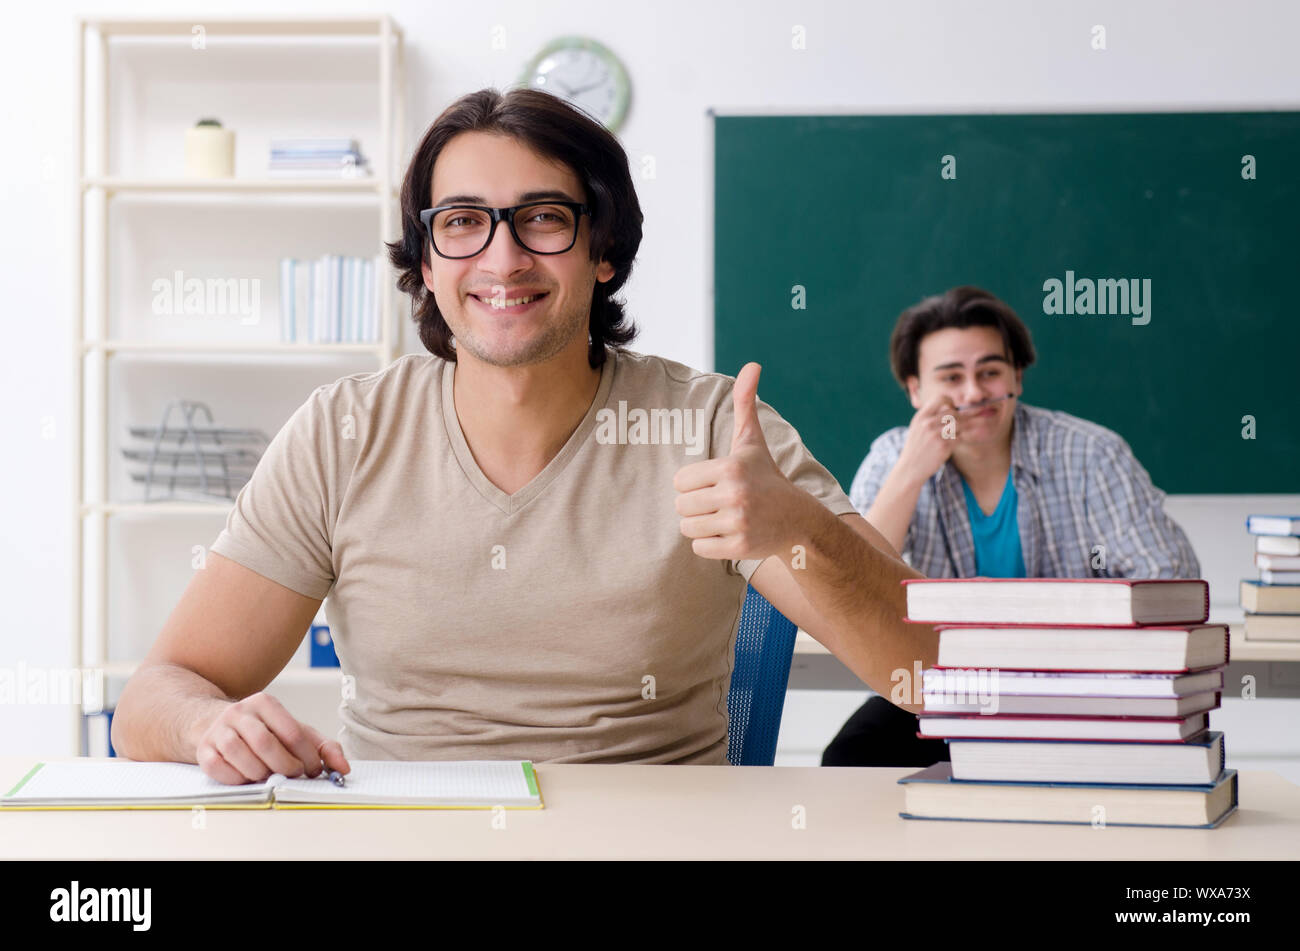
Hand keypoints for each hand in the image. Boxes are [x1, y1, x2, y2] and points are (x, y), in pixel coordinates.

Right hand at [194, 691, 349, 785]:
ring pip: (239, 755)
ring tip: (270, 776)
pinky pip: (218, 768)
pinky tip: (247, 778)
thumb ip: (323, 747)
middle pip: (265, 743)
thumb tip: (344, 768)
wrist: (215, 724)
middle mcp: (239, 712)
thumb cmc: (264, 731)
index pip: (292, 731)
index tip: (313, 770)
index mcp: (265, 703)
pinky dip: (236, 778)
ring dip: (260, 773)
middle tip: (293, 775)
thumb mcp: (295, 732)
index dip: (307, 756)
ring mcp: (218, 730)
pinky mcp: (203, 749)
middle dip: (285, 766)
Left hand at [673, 362, 808, 561]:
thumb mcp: (753, 442)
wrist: (799, 520)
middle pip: (681, 506)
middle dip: (696, 507)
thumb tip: (752, 365)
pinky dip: (709, 545)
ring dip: (701, 526)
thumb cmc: (767, 478)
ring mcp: (738, 523)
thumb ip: (745, 403)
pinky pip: (700, 548)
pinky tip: (730, 534)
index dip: (694, 484)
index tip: (716, 484)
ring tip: (724, 518)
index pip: (680, 482)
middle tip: (720, 504)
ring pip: (687, 528)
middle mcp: (734, 495)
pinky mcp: (740, 547)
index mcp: (730, 468)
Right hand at [896, 391, 958, 483]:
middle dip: (963, 416)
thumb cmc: (916, 449)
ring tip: (971, 428)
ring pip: (959, 424)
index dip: (950, 402)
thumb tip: (948, 408)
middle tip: (967, 420)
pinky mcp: (944, 445)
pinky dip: (966, 437)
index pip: (940, 399)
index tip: (953, 409)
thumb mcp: (916, 429)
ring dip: (967, 426)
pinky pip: (961, 437)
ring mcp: (936, 434)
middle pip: (953, 412)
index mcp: (920, 417)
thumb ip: (928, 418)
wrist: (910, 469)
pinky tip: (967, 439)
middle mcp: (927, 423)